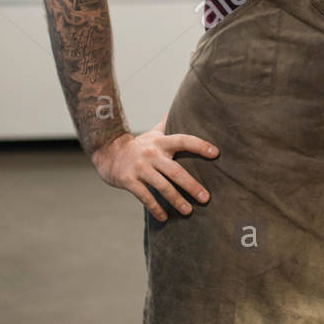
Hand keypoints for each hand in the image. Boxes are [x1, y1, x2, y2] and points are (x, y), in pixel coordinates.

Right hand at [90, 125, 218, 220]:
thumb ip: (167, 125)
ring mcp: (140, 168)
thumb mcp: (152, 134)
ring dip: (176, 200)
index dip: (199, 145)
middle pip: (175, 170)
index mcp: (160, 143)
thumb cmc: (137, 146)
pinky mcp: (128, 181)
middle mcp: (151, 154)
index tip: (216, 153)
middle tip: (206, 198)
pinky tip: (165, 217)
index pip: (183, 140)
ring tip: (188, 211)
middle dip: (191, 185)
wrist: (107, 153)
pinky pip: (145, 197)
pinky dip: (155, 208)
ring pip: (162, 186)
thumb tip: (180, 106)